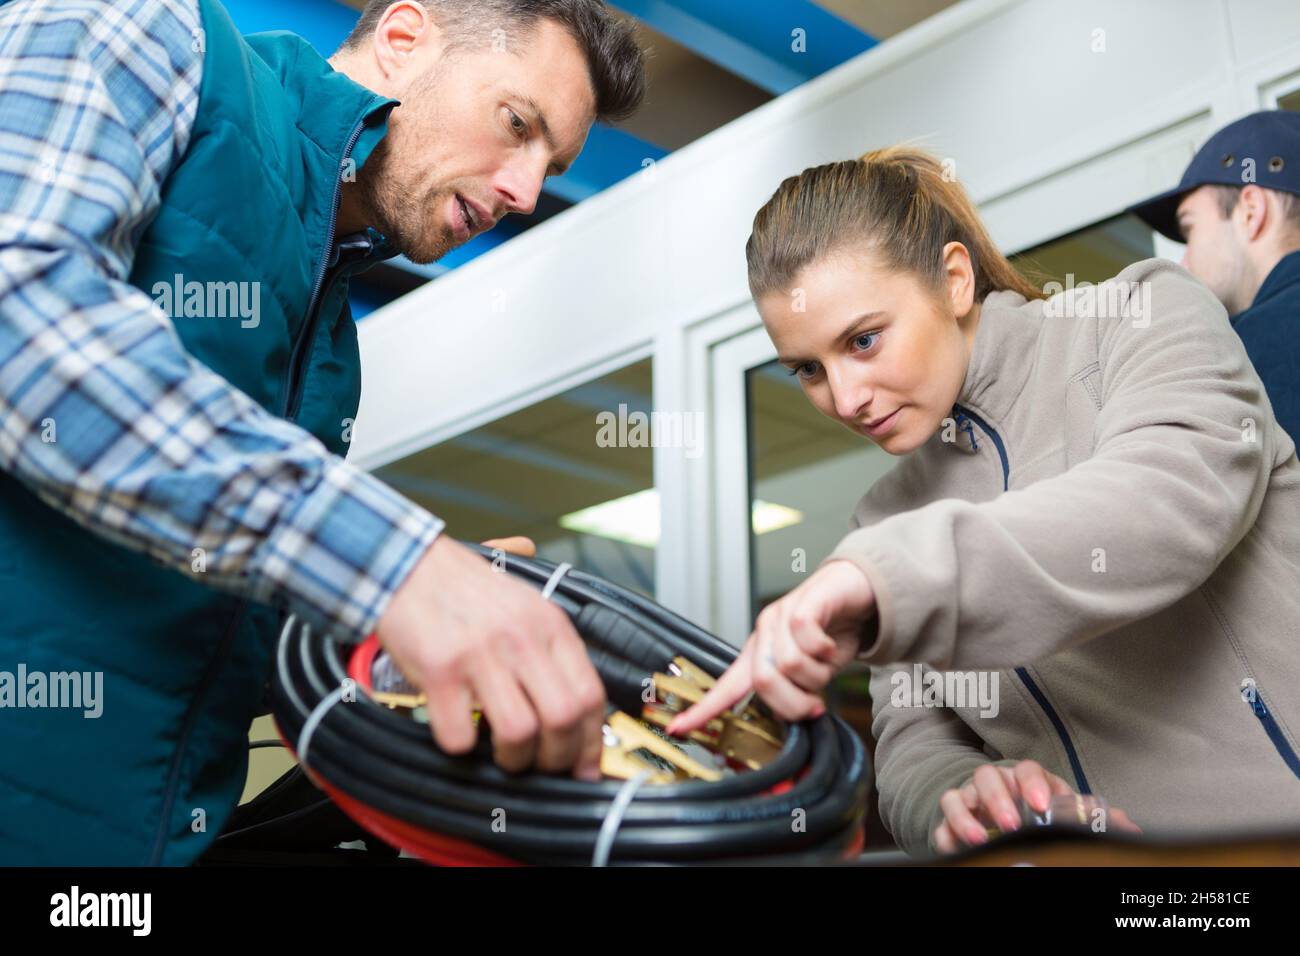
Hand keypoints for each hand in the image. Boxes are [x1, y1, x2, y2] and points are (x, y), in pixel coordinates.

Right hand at [375, 534, 604, 779]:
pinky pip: (460, 733)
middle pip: (563, 719)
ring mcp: (480, 654)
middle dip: (556, 758)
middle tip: (541, 764)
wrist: (407, 563)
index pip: (590, 694)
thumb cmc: (463, 586)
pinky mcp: (440, 670)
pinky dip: (462, 746)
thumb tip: (578, 694)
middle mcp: (521, 638)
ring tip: (502, 754)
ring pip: (519, 733)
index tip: (584, 765)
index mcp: (549, 624)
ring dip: (513, 759)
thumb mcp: (524, 598)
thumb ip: (551, 641)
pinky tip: (460, 730)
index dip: (591, 741)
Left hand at [666, 559, 875, 734]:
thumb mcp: (812, 671)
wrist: (859, 592)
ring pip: (788, 663)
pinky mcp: (805, 601)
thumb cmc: (834, 633)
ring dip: (817, 675)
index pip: (726, 687)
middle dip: (794, 701)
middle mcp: (764, 634)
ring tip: (826, 665)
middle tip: (814, 703)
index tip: (677, 729)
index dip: (702, 709)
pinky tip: (831, 646)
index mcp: (759, 654)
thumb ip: (796, 691)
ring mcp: (781, 615)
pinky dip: (825, 649)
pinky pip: (805, 634)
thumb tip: (790, 717)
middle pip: (763, 681)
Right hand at [932, 760, 1141, 852]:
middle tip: (1011, 825)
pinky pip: (941, 825)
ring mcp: (969, 803)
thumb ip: (1094, 818)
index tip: (1041, 805)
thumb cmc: (1042, 816)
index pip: (1025, 769)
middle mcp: (993, 785)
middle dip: (997, 799)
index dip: (1031, 783)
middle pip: (986, 777)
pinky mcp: (951, 824)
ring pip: (955, 797)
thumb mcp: (1067, 815)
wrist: (1008, 823)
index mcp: (1025, 780)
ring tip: (979, 839)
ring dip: (964, 816)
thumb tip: (1127, 826)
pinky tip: (960, 849)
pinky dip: (947, 835)